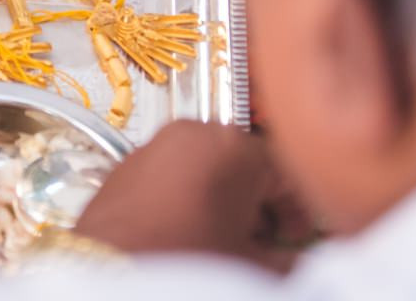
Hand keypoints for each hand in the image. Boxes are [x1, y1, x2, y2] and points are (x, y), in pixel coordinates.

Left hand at [75, 121, 298, 270]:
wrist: (115, 282)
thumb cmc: (183, 267)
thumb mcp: (253, 266)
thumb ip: (287, 259)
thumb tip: (292, 260)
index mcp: (232, 145)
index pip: (286, 168)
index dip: (300, 208)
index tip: (300, 235)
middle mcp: (190, 133)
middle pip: (244, 164)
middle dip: (259, 204)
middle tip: (266, 243)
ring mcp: (154, 147)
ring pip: (207, 168)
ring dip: (224, 201)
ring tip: (226, 243)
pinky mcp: (127, 168)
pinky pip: (172, 176)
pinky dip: (189, 199)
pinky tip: (191, 236)